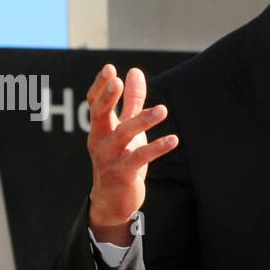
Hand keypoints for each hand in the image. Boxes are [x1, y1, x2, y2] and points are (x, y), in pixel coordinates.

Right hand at [86, 64, 178, 243]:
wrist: (113, 200)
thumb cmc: (120, 158)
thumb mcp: (127, 128)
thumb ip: (131, 101)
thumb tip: (134, 71)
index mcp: (100, 128)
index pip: (94, 103)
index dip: (100, 86)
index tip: (110, 69)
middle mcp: (100, 140)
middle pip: (100, 115)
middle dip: (108, 98)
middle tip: (118, 82)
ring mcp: (110, 157)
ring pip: (123, 134)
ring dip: (142, 121)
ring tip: (163, 110)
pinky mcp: (123, 173)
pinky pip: (139, 158)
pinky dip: (157, 148)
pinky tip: (174, 140)